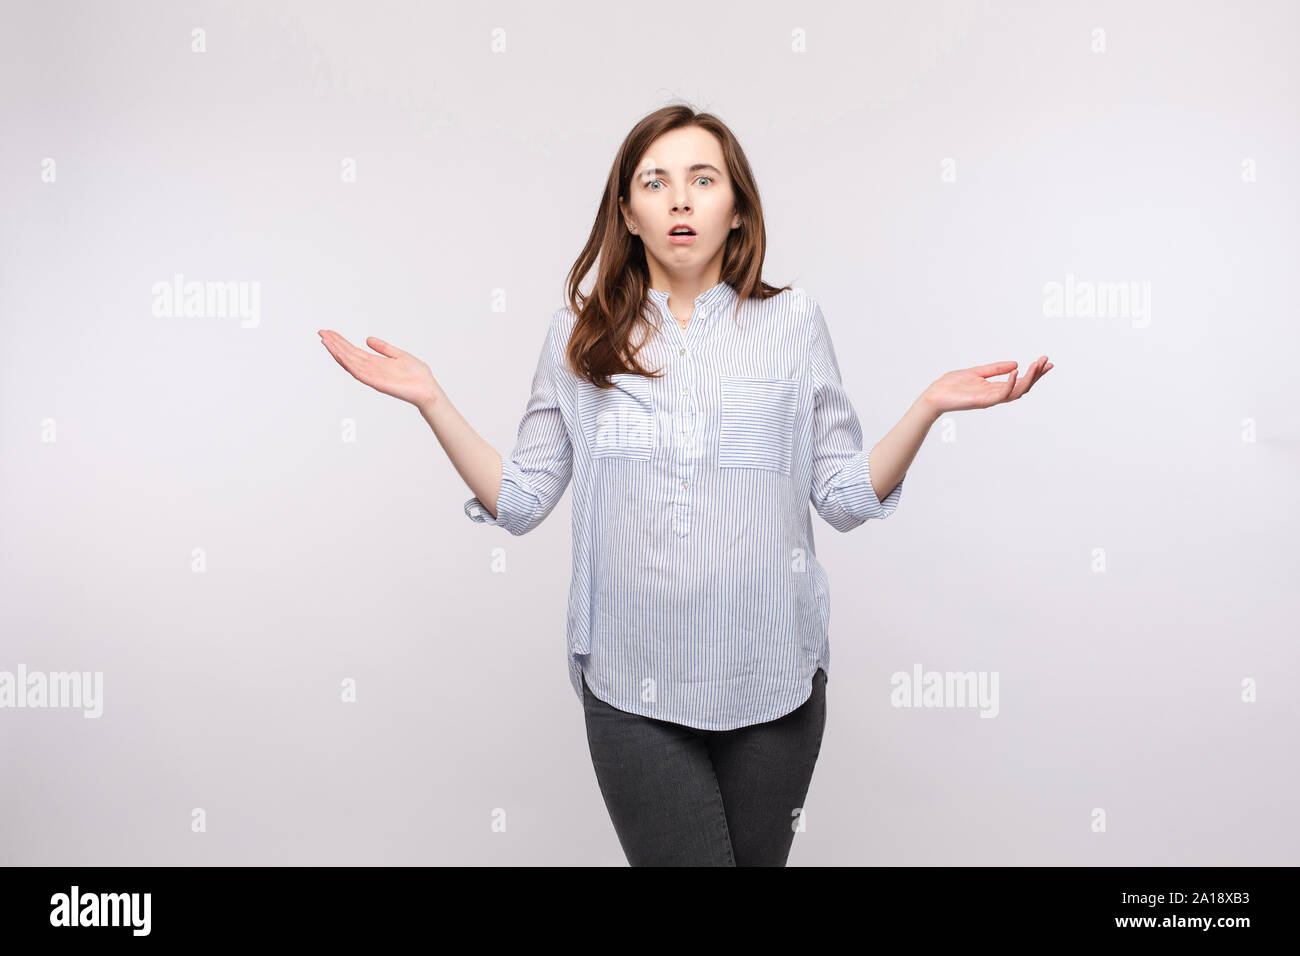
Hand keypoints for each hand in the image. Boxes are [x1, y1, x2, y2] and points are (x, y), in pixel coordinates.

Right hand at [317, 330, 440, 407]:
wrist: (427, 389)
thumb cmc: (417, 375)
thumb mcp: (399, 355)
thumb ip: (384, 348)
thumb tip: (368, 339)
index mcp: (375, 363)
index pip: (353, 351)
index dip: (340, 342)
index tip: (329, 332)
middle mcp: (371, 369)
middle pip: (348, 355)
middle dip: (334, 344)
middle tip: (321, 332)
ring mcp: (372, 376)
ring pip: (350, 362)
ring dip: (337, 351)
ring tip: (326, 340)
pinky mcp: (377, 382)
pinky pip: (360, 372)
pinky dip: (349, 364)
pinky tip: (340, 355)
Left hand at [921, 356, 1052, 414]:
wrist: (934, 395)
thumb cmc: (951, 385)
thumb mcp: (976, 372)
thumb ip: (995, 369)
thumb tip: (1015, 363)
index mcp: (994, 388)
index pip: (1020, 381)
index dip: (1034, 373)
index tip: (1046, 361)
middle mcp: (995, 395)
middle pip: (1023, 387)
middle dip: (1037, 375)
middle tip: (1048, 361)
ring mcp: (990, 399)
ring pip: (1017, 391)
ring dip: (1029, 378)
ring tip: (1037, 364)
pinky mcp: (983, 401)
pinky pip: (1002, 393)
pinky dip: (1011, 383)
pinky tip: (1016, 371)